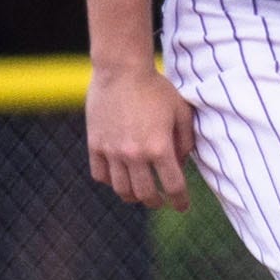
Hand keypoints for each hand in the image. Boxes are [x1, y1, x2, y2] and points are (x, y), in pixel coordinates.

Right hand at [86, 62, 196, 210]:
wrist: (121, 71)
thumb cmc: (156, 89)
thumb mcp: (181, 112)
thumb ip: (185, 141)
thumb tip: (180, 164)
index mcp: (159, 147)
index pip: (173, 185)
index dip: (180, 201)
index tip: (182, 208)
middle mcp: (134, 154)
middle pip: (145, 194)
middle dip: (156, 201)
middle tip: (161, 201)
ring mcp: (111, 151)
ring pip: (121, 189)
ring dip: (133, 195)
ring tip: (140, 193)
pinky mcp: (94, 144)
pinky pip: (100, 175)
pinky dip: (110, 181)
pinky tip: (118, 177)